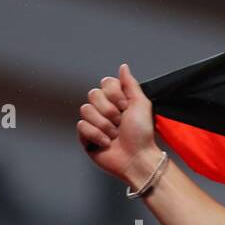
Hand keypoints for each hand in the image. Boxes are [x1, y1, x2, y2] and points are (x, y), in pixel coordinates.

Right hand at [76, 63, 161, 188]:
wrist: (137, 158)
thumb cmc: (142, 135)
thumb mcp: (141, 105)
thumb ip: (130, 84)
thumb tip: (123, 66)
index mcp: (117, 101)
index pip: (105, 83)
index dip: (114, 94)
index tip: (126, 106)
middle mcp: (104, 109)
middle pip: (93, 95)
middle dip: (109, 111)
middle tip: (121, 123)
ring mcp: (94, 122)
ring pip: (86, 110)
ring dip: (104, 125)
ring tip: (115, 136)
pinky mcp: (86, 136)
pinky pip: (81, 126)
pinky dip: (96, 135)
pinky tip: (106, 143)